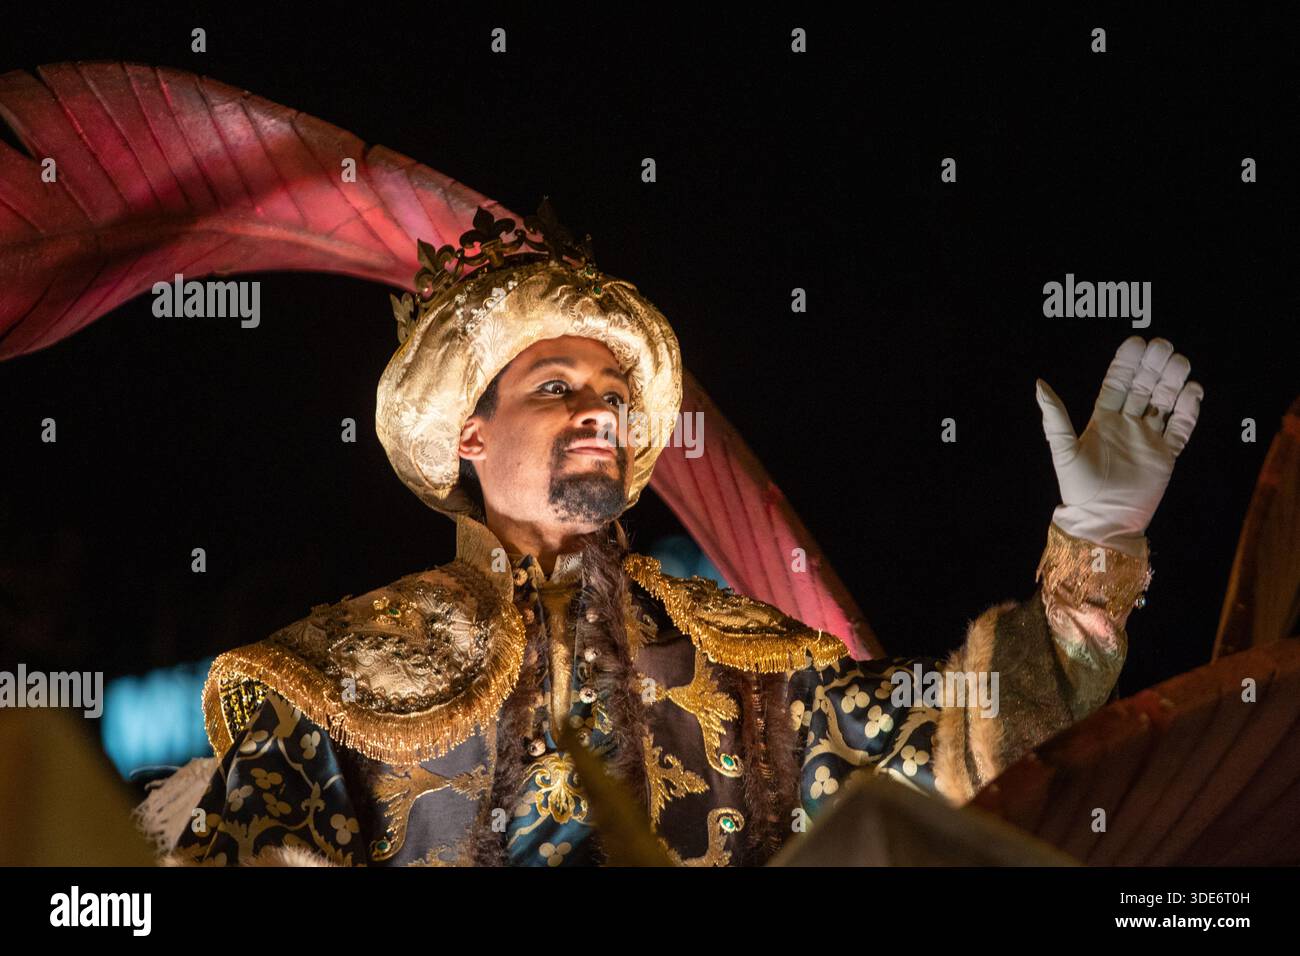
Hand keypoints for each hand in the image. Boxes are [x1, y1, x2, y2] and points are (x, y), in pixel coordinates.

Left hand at [1035, 336, 1203, 555]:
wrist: (1102, 521)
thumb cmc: (1078, 488)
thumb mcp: (1064, 450)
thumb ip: (1055, 417)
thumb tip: (1039, 384)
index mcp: (1103, 420)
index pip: (1118, 384)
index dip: (1126, 363)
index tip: (1136, 342)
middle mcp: (1127, 425)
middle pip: (1144, 388)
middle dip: (1153, 366)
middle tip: (1163, 345)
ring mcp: (1148, 438)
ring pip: (1165, 402)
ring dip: (1172, 382)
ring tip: (1180, 361)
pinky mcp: (1165, 456)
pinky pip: (1181, 428)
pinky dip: (1188, 410)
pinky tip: (1193, 391)